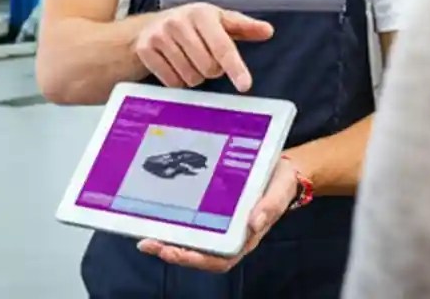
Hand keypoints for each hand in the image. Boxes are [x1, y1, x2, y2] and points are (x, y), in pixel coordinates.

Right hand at [134, 2, 273, 91]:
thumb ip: (244, 27)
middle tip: (205, 58)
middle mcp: (179, 22)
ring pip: (190, 77)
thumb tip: (268, 31)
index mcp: (202, 13)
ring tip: (188, 60)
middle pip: (208, 67)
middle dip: (211, 70)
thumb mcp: (219, 21)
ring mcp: (160, 35)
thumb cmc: (193, 25)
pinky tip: (174, 66)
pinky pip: (171, 81)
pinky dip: (177, 81)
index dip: (236, 67)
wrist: (150, 27)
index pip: (223, 46)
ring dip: (194, 76)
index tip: (245, 85)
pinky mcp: (146, 50)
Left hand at [137, 156, 299, 272]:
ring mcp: (221, 224)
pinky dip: (174, 225)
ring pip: (192, 241)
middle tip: (148, 244)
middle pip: (199, 254)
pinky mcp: (214, 211)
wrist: (283, 168)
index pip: (219, 259)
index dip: (195, 260)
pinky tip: (157, 218)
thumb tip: (254, 224)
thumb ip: (269, 207)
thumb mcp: (279, 190)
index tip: (174, 253)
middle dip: (173, 252)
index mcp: (246, 237)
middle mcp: (230, 235)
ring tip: (146, 237)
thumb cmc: (282, 182)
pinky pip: (193, 224)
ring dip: (169, 242)